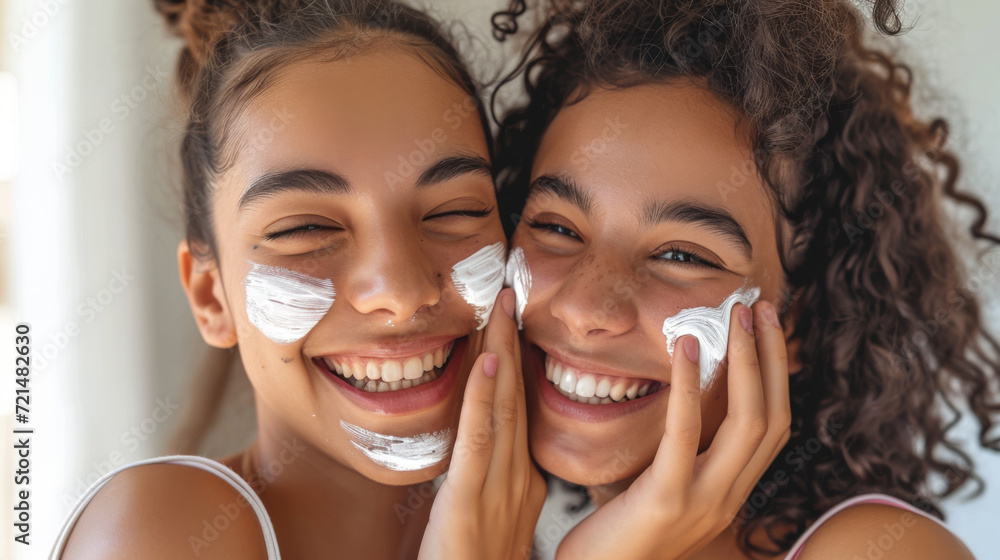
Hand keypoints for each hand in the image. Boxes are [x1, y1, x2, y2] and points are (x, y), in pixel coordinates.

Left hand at [419, 289, 546, 559]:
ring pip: (501, 409)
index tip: (513, 320)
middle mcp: (519, 481)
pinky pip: (478, 443)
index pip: (521, 411)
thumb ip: (490, 488)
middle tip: (511, 291)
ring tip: (501, 305)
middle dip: (512, 341)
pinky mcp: (468, 504)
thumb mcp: (490, 526)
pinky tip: (486, 362)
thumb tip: (483, 454)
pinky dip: (481, 399)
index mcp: (524, 485)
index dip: (517, 362)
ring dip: (500, 352)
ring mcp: (498, 491)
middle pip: (516, 397)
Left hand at [556, 300, 791, 559]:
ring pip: (749, 422)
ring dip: (747, 361)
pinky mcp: (668, 499)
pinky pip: (687, 434)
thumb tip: (683, 401)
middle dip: (772, 357)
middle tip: (762, 307)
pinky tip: (685, 346)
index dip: (777, 375)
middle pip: (773, 418)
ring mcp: (705, 501)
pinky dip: (689, 385)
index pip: (775, 428)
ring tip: (737, 316)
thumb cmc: (617, 534)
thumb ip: (682, 454)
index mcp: (730, 493)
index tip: (768, 328)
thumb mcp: (662, 489)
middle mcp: (729, 498)